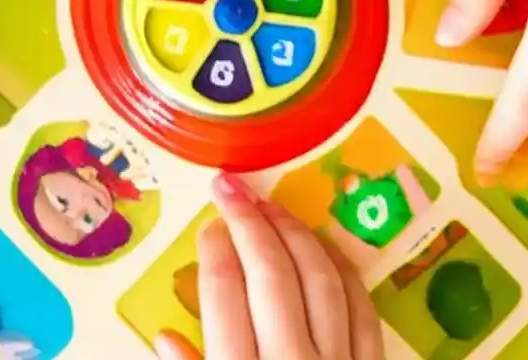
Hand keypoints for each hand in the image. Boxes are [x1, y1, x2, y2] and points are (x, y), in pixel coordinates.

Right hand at [155, 174, 382, 359]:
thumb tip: (166, 338)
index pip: (223, 292)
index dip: (215, 248)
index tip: (210, 223)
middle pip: (270, 274)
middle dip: (249, 223)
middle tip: (232, 190)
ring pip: (320, 279)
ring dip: (295, 235)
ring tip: (272, 208)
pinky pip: (361, 306)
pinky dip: (341, 268)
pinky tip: (321, 245)